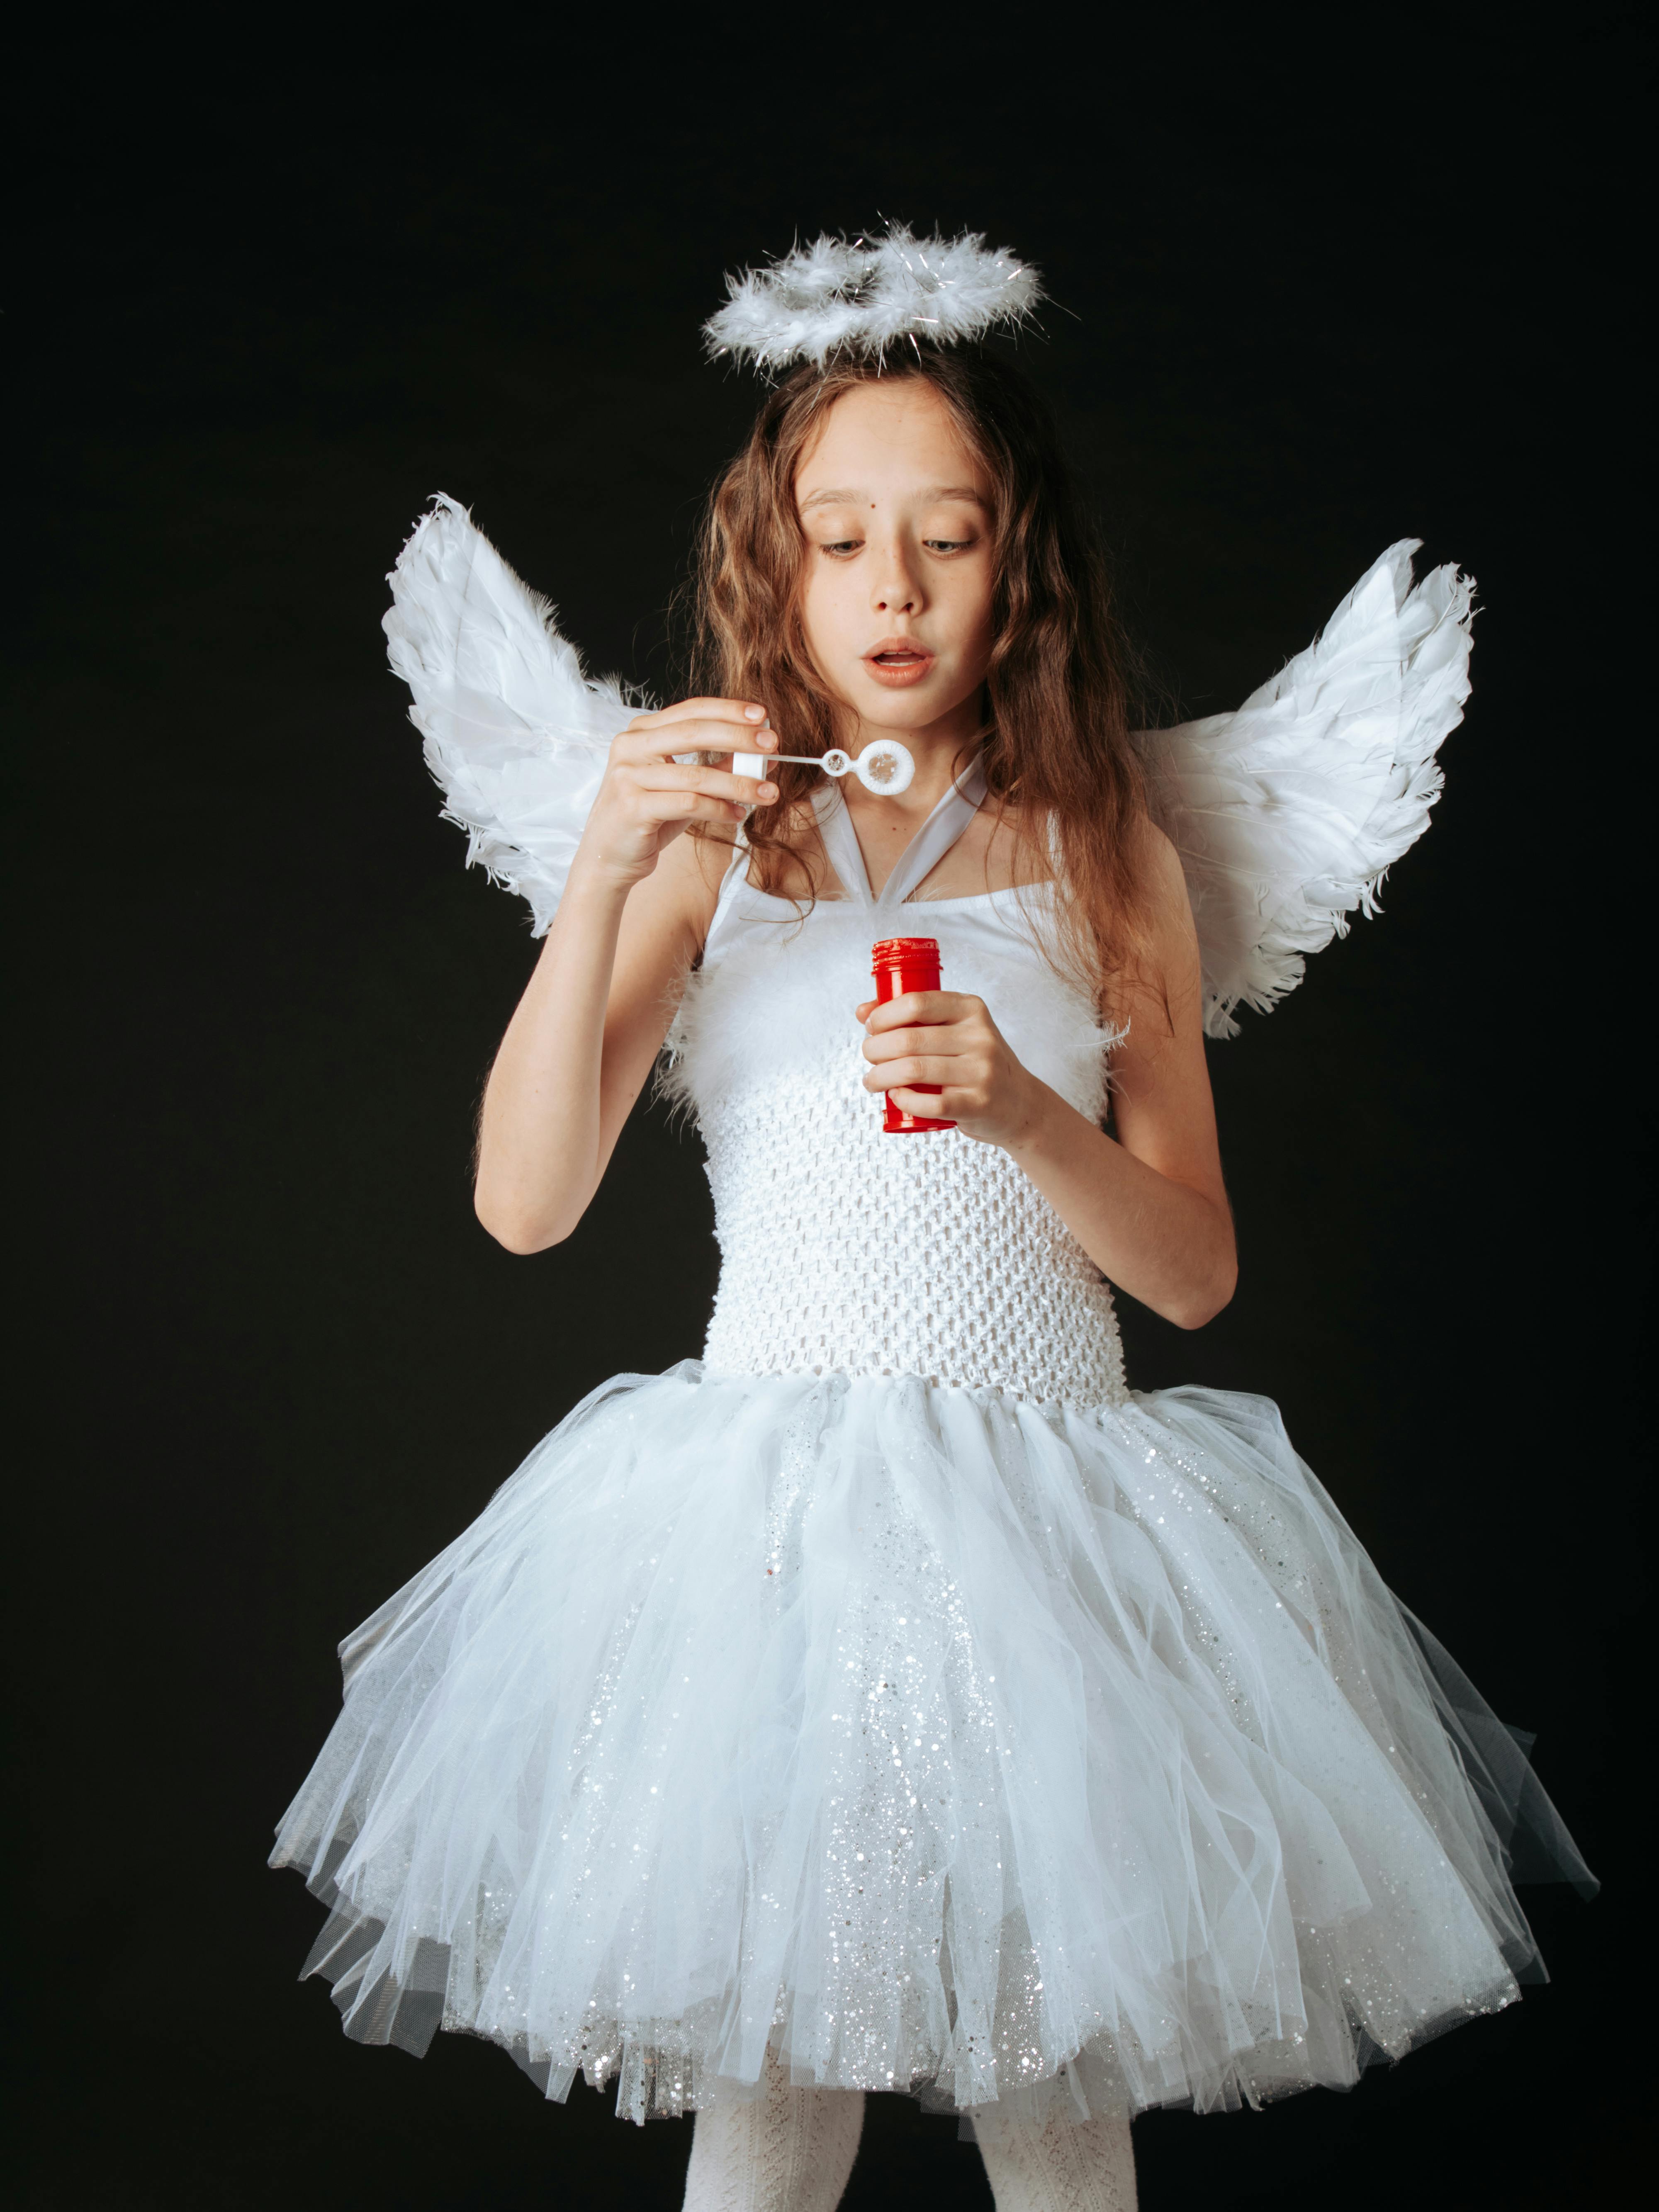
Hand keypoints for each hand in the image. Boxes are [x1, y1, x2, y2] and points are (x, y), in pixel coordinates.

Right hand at [569, 699, 779, 895]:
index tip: (762, 716)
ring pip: (696, 774)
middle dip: (739, 738)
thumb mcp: (685, 786)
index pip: (690, 710)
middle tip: (772, 746)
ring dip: (739, 784)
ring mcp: (628, 776)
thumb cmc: (649, 817)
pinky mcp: (633, 807)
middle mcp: (630, 746)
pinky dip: (720, 809)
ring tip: (768, 793)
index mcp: (641, 732)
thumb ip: (717, 766)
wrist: (609, 856)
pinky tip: (738, 815)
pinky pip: (688, 803)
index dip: (728, 710)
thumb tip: (763, 755)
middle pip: (694, 733)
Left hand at [856, 990, 1046, 1149]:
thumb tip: (863, 1011)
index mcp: (971, 1009)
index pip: (918, 1002)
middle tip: (869, 1056)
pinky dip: (904, 1100)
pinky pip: (931, 1103)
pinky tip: (895, 1097)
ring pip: (914, 1070)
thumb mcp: (954, 1030)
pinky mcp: (979, 1104)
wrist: (1019, 1102)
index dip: (884, 1015)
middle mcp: (980, 1037)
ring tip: (872, 1080)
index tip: (871, 1027)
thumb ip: (913, 1017)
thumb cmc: (975, 1063)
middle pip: (909, 1039)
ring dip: (880, 1076)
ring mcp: (982, 1072)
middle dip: (875, 1049)